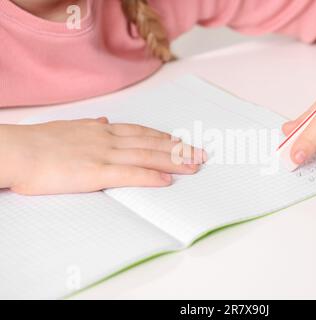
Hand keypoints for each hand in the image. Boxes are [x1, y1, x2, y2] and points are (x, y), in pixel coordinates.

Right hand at [0, 118, 205, 194]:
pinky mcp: (96, 172)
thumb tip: (104, 121)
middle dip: (179, 149)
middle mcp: (108, 139)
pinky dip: (151, 176)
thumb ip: (90, 126)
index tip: (180, 140)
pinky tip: (168, 180)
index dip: (164, 137)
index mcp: (102, 130)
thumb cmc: (38, 141)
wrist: (17, 150)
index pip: (141, 132)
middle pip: (152, 143)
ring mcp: (104, 154)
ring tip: (194, 165)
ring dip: (174, 161)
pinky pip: (130, 174)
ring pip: (148, 156)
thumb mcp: (68, 127)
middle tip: (200, 153)